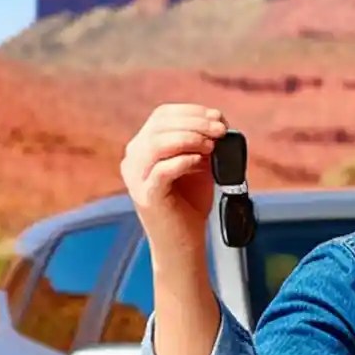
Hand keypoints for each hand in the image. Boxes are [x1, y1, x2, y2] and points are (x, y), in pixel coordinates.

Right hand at [120, 103, 228, 240]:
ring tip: (212, 145)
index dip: (192, 112)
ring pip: (157, 144)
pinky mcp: (147, 197)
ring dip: (190, 138)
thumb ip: (202, 142)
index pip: (162, 115)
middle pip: (160, 126)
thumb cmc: (190, 202)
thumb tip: (218, 122)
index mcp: (143, 147)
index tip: (218, 117)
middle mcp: (133, 159)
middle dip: (196, 123)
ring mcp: (137, 178)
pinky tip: (200, 162)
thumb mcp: (198, 164)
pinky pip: (161, 171)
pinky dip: (183, 161)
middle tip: (221, 130)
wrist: (183, 242)